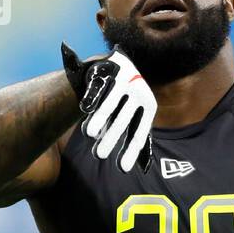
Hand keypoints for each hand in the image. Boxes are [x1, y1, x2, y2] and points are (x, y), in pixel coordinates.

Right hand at [61, 42, 154, 173]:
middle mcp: (138, 93)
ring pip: (109, 103)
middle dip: (111, 138)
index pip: (139, 132)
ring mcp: (123, 80)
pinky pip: (98, 87)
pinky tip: (85, 109)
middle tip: (99, 156)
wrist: (122, 63)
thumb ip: (138, 137)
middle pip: (123, 120)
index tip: (123, 168)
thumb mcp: (137, 115)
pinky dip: (92, 98)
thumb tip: (142, 168)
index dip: (131, 150)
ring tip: (89, 134)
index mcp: (148, 106)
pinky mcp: (109, 70)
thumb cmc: (129, 99)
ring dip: (99, 119)